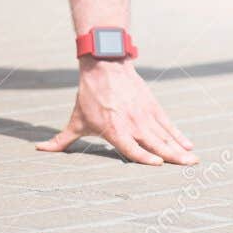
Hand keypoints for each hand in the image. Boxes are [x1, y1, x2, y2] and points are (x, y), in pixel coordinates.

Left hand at [37, 58, 195, 165]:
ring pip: (165, 135)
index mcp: (114, 130)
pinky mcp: (152, 106)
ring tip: (193, 160)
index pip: (132, 148)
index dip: (145, 157)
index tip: (158, 164)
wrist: (105, 65)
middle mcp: (133, 124)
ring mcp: (145, 114)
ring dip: (180, 148)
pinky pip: (168, 124)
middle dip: (173, 156)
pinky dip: (179, 134)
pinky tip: (188, 144)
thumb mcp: (76, 120)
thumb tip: (39, 150)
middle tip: (189, 167)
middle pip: (156, 143)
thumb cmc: (89, 96)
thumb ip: (61, 140)